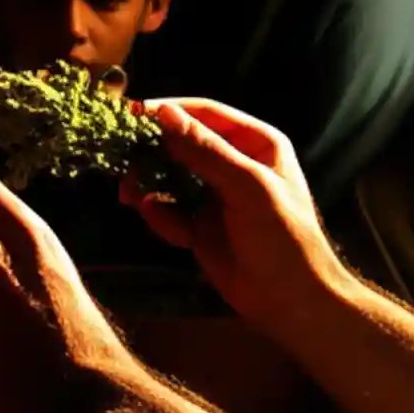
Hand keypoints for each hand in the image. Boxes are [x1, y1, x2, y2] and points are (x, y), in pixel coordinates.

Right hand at [120, 99, 352, 334]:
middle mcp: (234, 164)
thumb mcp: (247, 187)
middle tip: (121, 159)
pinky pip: (169, 211)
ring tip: (129, 195)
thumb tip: (165, 113)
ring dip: (148, 185)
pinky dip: (161, 216)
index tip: (131, 114)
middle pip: (181, 144)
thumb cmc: (283, 236)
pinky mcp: (200, 227)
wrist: (292, 301)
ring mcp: (215, 196)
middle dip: (151, 152)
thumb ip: (205, 151)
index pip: (205, 114)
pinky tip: (162, 224)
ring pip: (168, 178)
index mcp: (255, 143)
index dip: (169, 111)